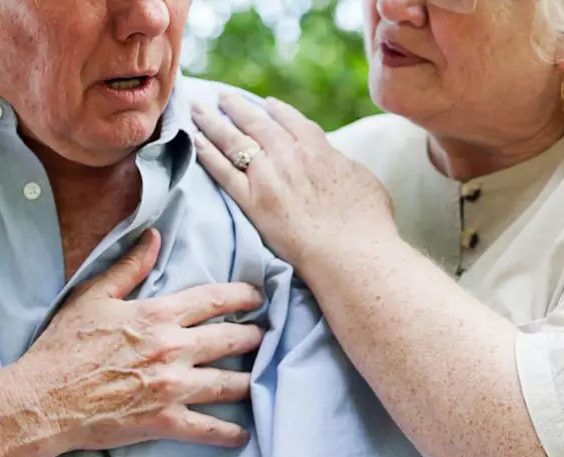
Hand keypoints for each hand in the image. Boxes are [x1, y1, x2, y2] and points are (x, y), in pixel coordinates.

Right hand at [13, 229, 264, 453]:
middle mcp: (172, 349)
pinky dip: (229, 432)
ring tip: (259, 377)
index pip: (214, 300)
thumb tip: (154, 238)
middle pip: (230, 340)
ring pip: (228, 383)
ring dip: (249, 380)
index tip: (258, 297)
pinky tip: (242, 431)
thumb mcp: (93, 296)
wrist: (44, 398)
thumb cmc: (65, 346)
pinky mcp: (165, 421)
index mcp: (158, 315)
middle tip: (263, 336)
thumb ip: (129, 267)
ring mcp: (172, 387)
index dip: (243, 296)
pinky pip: (208, 428)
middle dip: (253, 337)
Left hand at [191, 94, 395, 272]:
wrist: (350, 251)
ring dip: (214, 121)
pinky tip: (195, 140)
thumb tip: (334, 159)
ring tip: (198, 108)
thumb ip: (341, 164)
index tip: (265, 104)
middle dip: (238, 107)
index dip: (276, 111)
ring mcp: (267, 176)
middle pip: (257, 124)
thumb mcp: (363, 180)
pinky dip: (207, 153)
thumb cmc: (367, 223)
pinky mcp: (252, 202)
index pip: (292, 121)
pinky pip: (223, 171)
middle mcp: (289, 155)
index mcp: (318, 148)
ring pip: (234, 140)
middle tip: (223, 97)